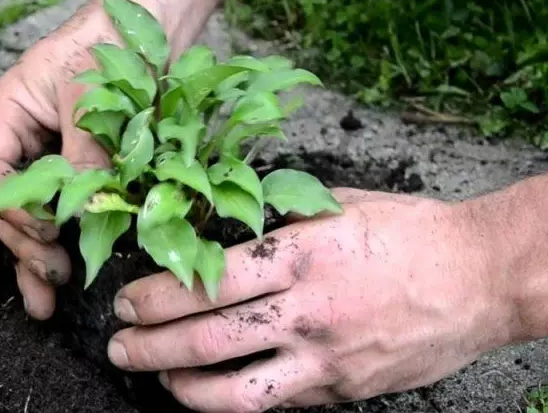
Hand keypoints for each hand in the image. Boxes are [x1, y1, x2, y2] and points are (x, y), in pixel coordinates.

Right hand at [0, 1, 118, 319]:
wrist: (146, 25)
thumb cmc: (106, 43)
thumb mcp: (88, 97)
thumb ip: (83, 155)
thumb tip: (82, 213)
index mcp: (8, 119)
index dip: (15, 212)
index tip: (49, 233)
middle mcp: (26, 143)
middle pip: (11, 205)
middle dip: (27, 246)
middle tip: (52, 280)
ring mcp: (54, 157)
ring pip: (38, 213)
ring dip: (40, 255)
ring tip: (47, 300)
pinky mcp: (85, 166)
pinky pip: (73, 206)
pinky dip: (76, 236)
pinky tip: (75, 268)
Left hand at [107, 188, 514, 411]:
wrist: (479, 277)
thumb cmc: (414, 231)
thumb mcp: (342, 207)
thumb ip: (286, 224)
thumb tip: (240, 234)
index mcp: (303, 256)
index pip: (209, 283)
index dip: (157, 296)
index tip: (128, 302)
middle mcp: (308, 312)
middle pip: (207, 340)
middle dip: (151, 347)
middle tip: (120, 346)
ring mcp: (326, 359)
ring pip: (235, 392)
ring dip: (183, 389)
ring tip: (157, 379)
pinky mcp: (343, 390)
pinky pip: (277, 403)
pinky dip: (236, 400)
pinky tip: (216, 392)